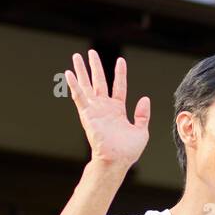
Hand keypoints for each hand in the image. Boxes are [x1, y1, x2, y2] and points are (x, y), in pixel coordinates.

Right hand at [65, 49, 150, 168]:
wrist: (116, 160)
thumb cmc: (128, 151)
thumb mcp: (141, 131)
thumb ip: (143, 115)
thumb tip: (145, 98)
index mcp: (118, 110)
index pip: (119, 87)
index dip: (120, 74)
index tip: (121, 61)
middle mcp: (104, 108)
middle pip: (99, 82)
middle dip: (95, 67)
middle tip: (91, 53)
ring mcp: (95, 110)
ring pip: (87, 86)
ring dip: (82, 71)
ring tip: (77, 56)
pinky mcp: (87, 114)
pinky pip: (79, 97)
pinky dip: (74, 85)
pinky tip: (69, 73)